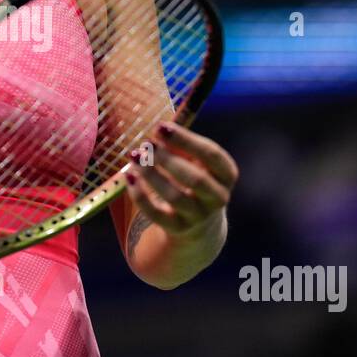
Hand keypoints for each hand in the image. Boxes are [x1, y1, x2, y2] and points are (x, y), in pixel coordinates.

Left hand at [125, 121, 238, 240]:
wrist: (200, 224)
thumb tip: (157, 131)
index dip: (186, 139)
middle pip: (196, 179)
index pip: (212, 155)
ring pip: (175, 197)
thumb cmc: (194, 181)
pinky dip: (140, 195)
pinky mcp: (178, 229)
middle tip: (146, 144)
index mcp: (226, 175)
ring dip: (151, 175)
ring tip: (135, 157)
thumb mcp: (195, 162)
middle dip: (168, 160)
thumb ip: (180, 146)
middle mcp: (218, 198)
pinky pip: (156, 214)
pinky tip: (129, 177)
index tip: (161, 127)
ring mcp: (199, 216)